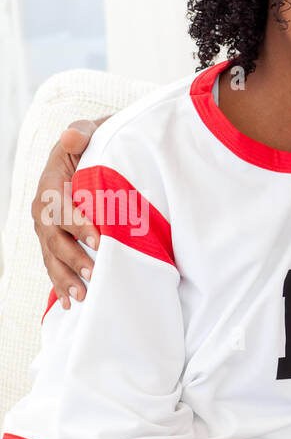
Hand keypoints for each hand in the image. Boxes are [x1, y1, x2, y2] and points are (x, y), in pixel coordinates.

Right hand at [33, 118, 107, 307]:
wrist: (89, 157)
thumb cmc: (92, 146)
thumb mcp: (88, 133)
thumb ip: (81, 134)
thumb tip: (72, 138)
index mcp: (50, 184)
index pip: (61, 208)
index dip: (79, 225)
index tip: (100, 240)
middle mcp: (43, 210)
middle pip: (55, 238)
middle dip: (73, 258)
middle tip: (93, 275)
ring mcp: (47, 230)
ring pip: (52, 258)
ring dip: (66, 279)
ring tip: (81, 297)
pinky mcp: (55, 243)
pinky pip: (54, 267)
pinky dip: (61, 286)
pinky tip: (70, 305)